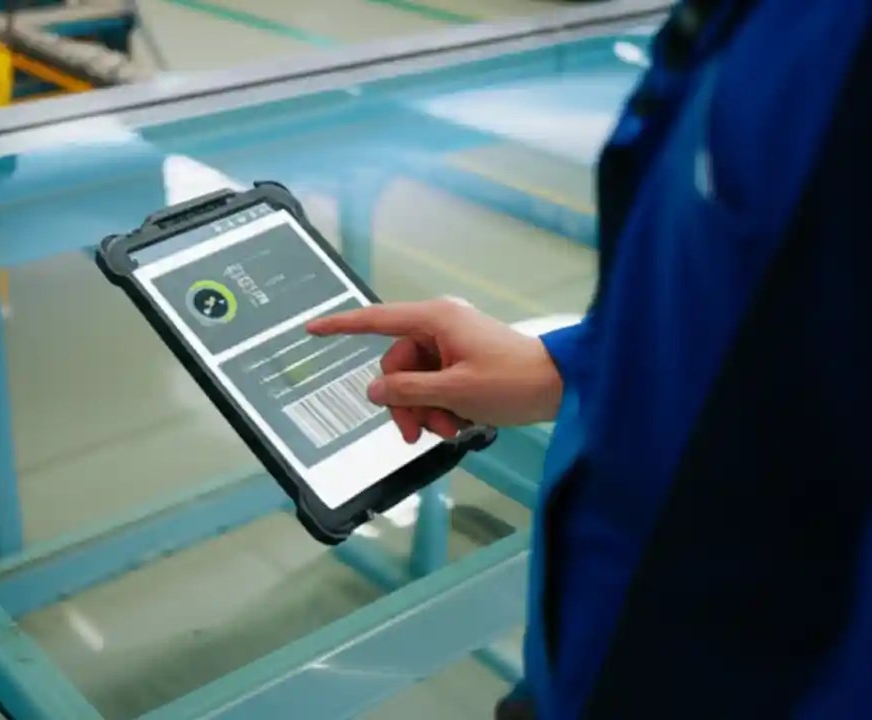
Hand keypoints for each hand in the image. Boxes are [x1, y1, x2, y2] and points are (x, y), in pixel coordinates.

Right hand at [306, 299, 562, 442]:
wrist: (560, 386)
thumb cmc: (514, 381)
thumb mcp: (454, 392)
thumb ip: (408, 391)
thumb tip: (375, 391)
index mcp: (435, 320)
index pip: (375, 320)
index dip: (340, 326)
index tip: (312, 329)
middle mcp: (440, 326)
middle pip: (397, 365)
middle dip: (405, 402)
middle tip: (418, 433)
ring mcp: (452, 343)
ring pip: (415, 380)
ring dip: (425, 409)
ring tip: (448, 430)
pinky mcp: (463, 360)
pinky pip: (435, 384)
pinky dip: (440, 406)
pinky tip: (457, 424)